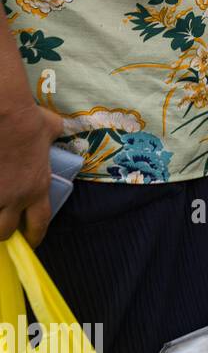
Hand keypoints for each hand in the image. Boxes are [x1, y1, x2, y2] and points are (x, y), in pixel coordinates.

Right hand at [0, 102, 62, 245]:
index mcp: (37, 187)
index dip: (35, 235)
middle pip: (3, 231)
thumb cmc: (26, 118)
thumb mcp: (50, 128)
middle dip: (1, 233)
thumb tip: (56, 128)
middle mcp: (13, 197)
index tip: (30, 241)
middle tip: (0, 227)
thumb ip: (53, 134)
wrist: (1, 112)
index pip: (39, 223)